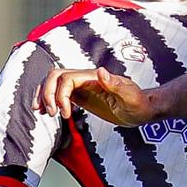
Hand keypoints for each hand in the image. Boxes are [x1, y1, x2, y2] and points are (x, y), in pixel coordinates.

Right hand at [37, 64, 155, 125]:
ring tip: (43, 113)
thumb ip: (116, 84)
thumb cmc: (139, 103)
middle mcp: (85, 79)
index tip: (66, 114)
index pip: (66, 79)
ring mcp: (82, 86)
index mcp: (94, 77)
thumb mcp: (131, 96)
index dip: (60, 95)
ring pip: (53, 83)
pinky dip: (50, 100)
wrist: (143, 109)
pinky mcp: (81, 96)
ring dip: (44, 95)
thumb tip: (100, 71)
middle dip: (47, 93)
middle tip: (50, 113)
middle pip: (54, 76)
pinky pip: (59, 93)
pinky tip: (48, 112)